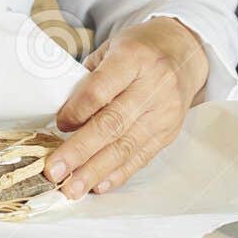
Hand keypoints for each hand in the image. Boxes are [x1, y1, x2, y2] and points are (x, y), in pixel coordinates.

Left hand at [43, 17, 209, 199]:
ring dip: (95, 171)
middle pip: (112, 124)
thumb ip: (88, 79)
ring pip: (126, 147)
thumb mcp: (110, 49)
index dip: (76, 111)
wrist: (183, 52)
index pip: (100, 91)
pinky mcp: (169, 132)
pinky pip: (141, 157)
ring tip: (72, 189)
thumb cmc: (138, 49)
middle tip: (54, 171)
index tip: (58, 125)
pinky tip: (98, 185)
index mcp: (133, 58)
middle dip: (80, 151)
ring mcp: (164, 113)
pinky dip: (118, 173)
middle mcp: (152, 87)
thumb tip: (64, 118)